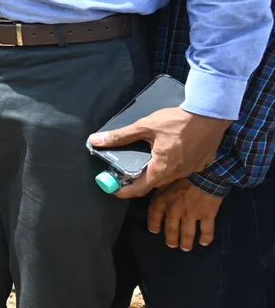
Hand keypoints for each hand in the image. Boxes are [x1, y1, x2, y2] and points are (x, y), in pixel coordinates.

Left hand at [90, 107, 230, 198]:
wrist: (211, 115)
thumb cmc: (178, 121)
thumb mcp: (145, 126)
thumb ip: (121, 136)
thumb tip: (96, 140)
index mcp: (162, 168)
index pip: (140, 188)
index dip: (125, 191)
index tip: (114, 190)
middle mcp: (177, 174)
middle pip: (153, 183)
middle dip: (138, 181)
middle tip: (125, 174)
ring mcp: (190, 170)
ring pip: (167, 177)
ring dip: (154, 173)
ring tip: (143, 163)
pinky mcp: (199, 164)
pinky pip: (180, 170)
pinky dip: (169, 167)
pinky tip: (165, 155)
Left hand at [146, 179, 223, 250]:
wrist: (206, 172)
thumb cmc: (184, 172)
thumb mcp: (164, 178)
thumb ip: (156, 186)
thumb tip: (144, 187)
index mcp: (162, 201)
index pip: (153, 217)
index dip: (153, 225)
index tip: (154, 230)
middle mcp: (175, 211)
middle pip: (171, 230)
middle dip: (171, 239)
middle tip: (171, 245)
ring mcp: (191, 215)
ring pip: (187, 234)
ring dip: (186, 243)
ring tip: (186, 248)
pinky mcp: (207, 215)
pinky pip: (207, 231)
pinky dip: (206, 238)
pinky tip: (204, 242)